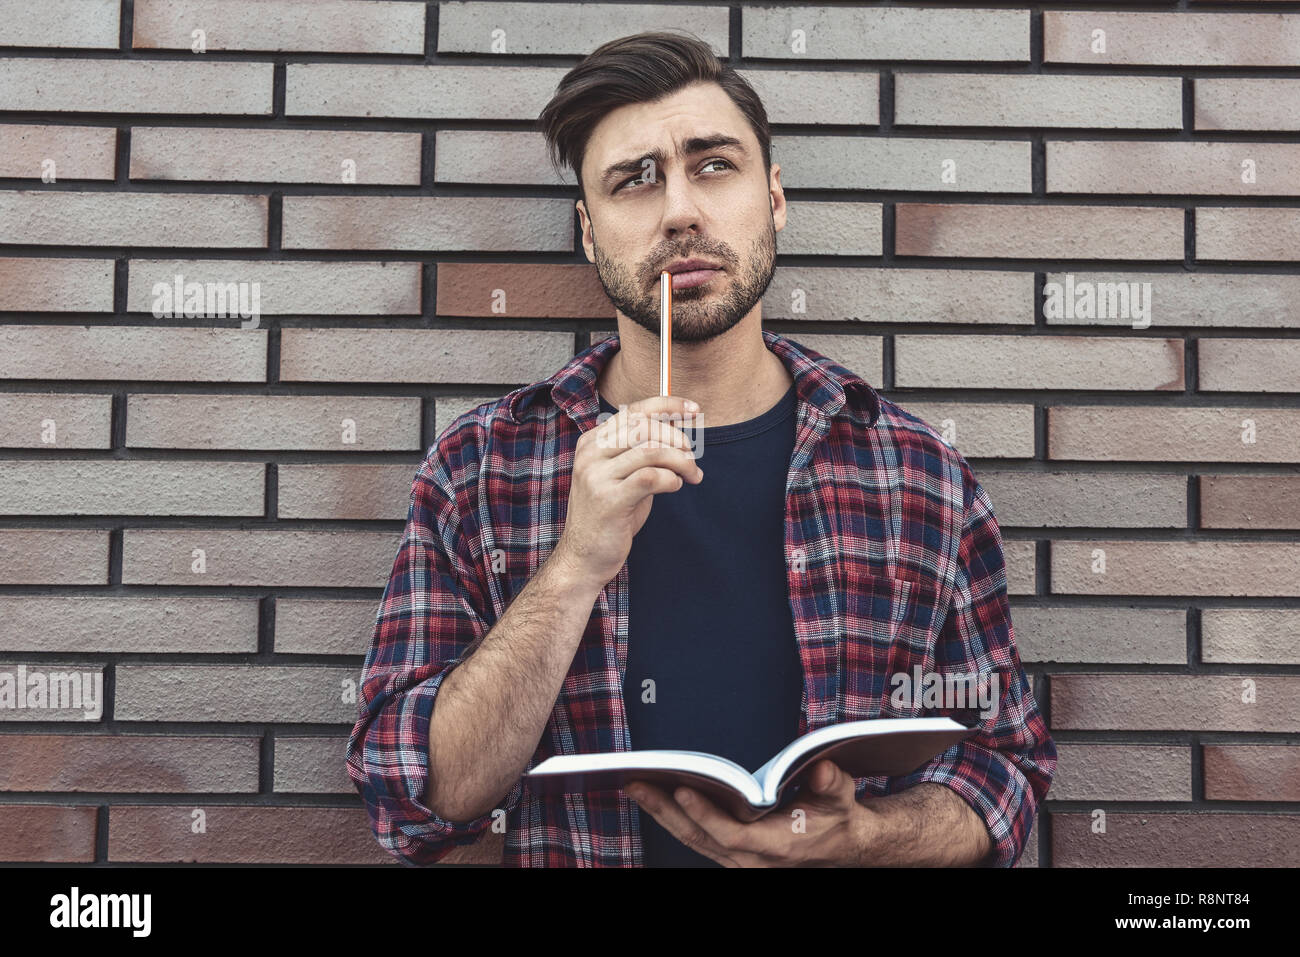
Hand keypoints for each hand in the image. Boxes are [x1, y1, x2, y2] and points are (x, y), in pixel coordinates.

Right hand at [552, 394, 702, 591]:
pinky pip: (651, 476)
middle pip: (645, 426)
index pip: (634, 410)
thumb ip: (641, 451)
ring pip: (651, 449)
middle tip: (692, 459)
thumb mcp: (621, 475)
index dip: (668, 406)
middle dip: (678, 438)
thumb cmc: (610, 516)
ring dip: (681, 461)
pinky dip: (671, 479)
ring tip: (690, 475)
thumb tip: (678, 430)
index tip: (694, 410)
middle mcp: (590, 454)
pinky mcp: (609, 500)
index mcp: (592, 442)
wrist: (584, 557)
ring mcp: (596, 476)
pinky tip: (674, 486)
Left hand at [625, 759, 868, 866]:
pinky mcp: (731, 855)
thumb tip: (820, 769)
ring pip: (692, 839)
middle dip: (664, 810)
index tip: (682, 790)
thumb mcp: (842, 796)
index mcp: (777, 846)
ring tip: (635, 786)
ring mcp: (739, 861)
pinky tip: (655, 799)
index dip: (705, 814)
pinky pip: (696, 839)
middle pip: (700, 838)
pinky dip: (673, 819)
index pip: (731, 835)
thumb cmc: (838, 816)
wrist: (843, 846)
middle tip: (636, 783)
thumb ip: (832, 783)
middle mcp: (752, 860)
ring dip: (661, 814)